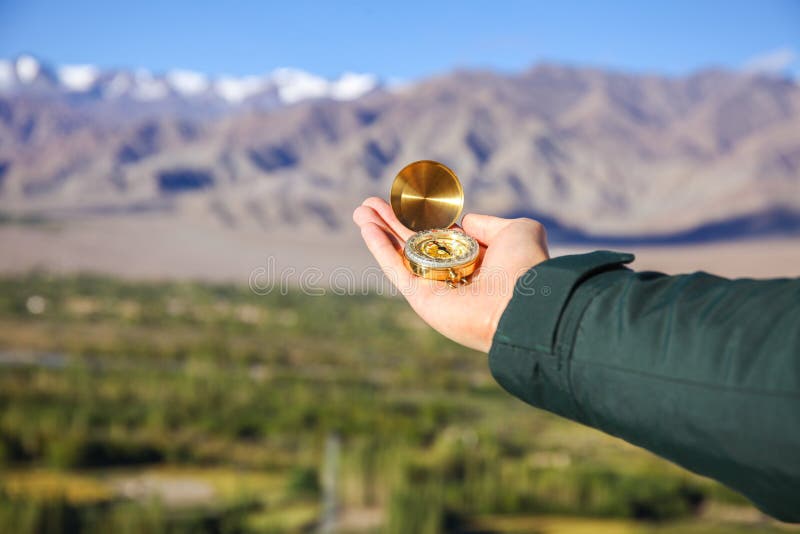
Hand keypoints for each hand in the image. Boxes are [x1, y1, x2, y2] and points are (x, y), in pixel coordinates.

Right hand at [353, 198, 548, 351]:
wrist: (521, 305)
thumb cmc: (524, 266)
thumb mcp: (515, 230)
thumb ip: (488, 223)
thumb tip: (464, 223)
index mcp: (476, 261)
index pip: (441, 235)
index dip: (421, 217)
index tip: (405, 200)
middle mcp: (453, 275)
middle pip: (414, 243)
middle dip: (392, 222)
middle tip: (370, 203)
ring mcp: (435, 288)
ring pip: (400, 255)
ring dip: (378, 232)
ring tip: (360, 210)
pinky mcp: (421, 299)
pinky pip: (396, 269)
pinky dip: (379, 248)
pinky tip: (366, 227)